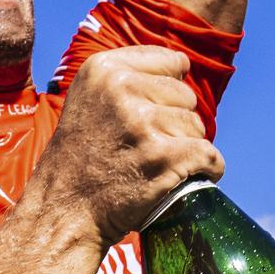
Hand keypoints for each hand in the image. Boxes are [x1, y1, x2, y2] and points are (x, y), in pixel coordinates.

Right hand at [29, 45, 223, 244]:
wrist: (64, 211)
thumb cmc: (80, 161)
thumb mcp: (89, 100)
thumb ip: (128, 79)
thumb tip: (182, 70)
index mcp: (103, 69)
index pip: (172, 62)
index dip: (167, 91)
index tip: (149, 113)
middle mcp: (121, 88)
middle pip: (187, 96)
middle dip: (175, 122)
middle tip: (144, 146)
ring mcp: (143, 122)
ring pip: (198, 127)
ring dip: (185, 148)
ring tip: (154, 164)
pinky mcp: (163, 157)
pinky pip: (210, 156)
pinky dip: (209, 169)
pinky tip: (192, 176)